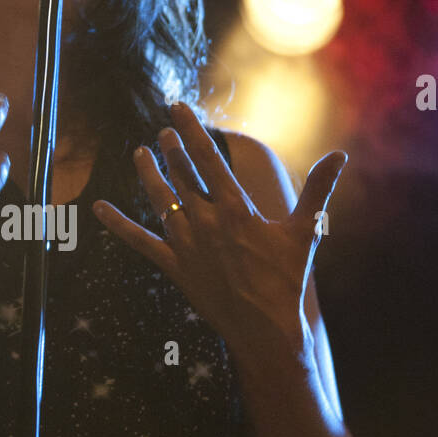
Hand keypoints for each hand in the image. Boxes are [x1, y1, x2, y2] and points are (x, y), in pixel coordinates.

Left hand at [92, 103, 346, 356]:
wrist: (265, 328)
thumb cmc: (287, 280)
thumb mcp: (305, 232)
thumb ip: (317, 190)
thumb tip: (340, 156)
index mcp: (236, 208)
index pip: (208, 158)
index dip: (191, 130)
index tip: (178, 108)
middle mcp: (206, 222)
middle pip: (181, 175)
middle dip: (170, 149)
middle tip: (161, 131)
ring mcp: (186, 244)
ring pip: (160, 200)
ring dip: (148, 174)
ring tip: (138, 153)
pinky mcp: (173, 266)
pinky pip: (139, 241)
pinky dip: (117, 224)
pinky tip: (97, 208)